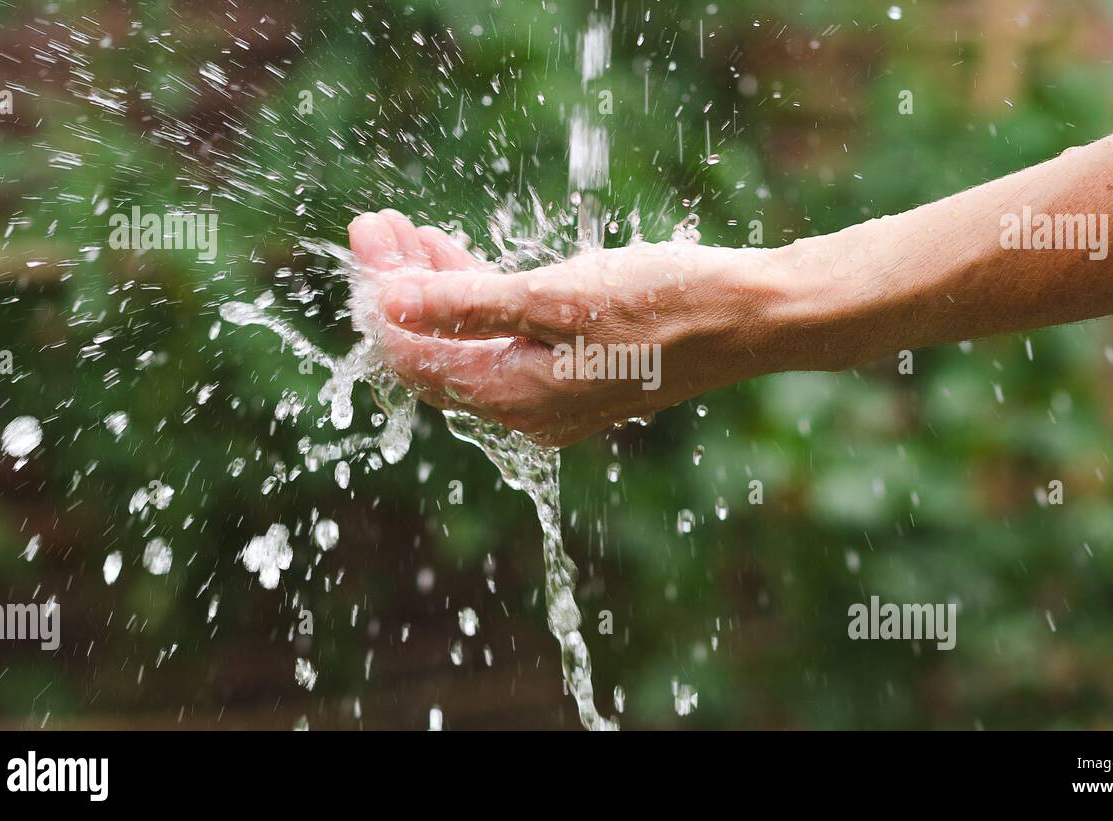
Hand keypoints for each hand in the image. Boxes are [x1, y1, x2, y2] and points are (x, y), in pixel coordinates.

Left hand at [346, 209, 789, 445]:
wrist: (747, 318)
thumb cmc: (662, 306)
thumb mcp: (555, 298)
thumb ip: (466, 305)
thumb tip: (387, 305)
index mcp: (514, 399)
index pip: (415, 358)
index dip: (380, 300)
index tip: (364, 241)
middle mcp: (526, 408)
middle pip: (437, 350)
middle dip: (401, 287)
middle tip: (375, 227)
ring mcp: (551, 391)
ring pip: (470, 341)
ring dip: (436, 288)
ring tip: (407, 234)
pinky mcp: (575, 369)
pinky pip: (506, 339)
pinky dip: (479, 299)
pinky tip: (459, 260)